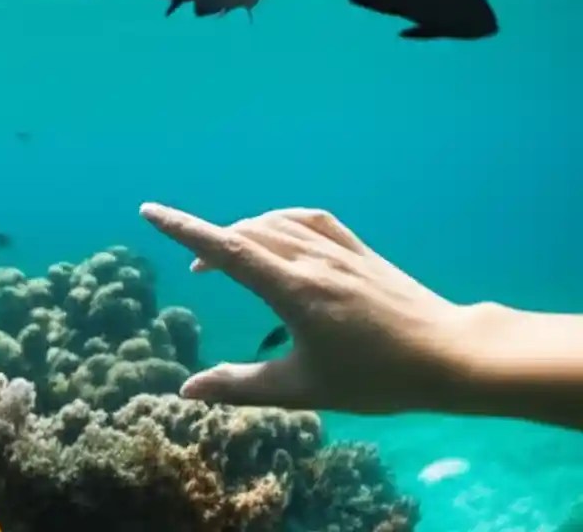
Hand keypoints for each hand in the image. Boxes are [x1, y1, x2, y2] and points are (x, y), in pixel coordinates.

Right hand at [139, 202, 468, 413]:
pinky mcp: (360, 251)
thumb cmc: (376, 378)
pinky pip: (309, 220)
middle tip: (195, 274)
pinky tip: (278, 233)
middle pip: (246, 233)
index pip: (226, 249)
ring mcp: (339, 251)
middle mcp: (312, 260)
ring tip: (228, 259)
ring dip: (243, 233)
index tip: (149, 211)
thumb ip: (239, 385)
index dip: (183, 229)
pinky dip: (280, 221)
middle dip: (210, 243)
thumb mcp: (302, 388)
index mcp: (292, 289)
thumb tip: (187, 389)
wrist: (451, 357)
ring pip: (275, 224)